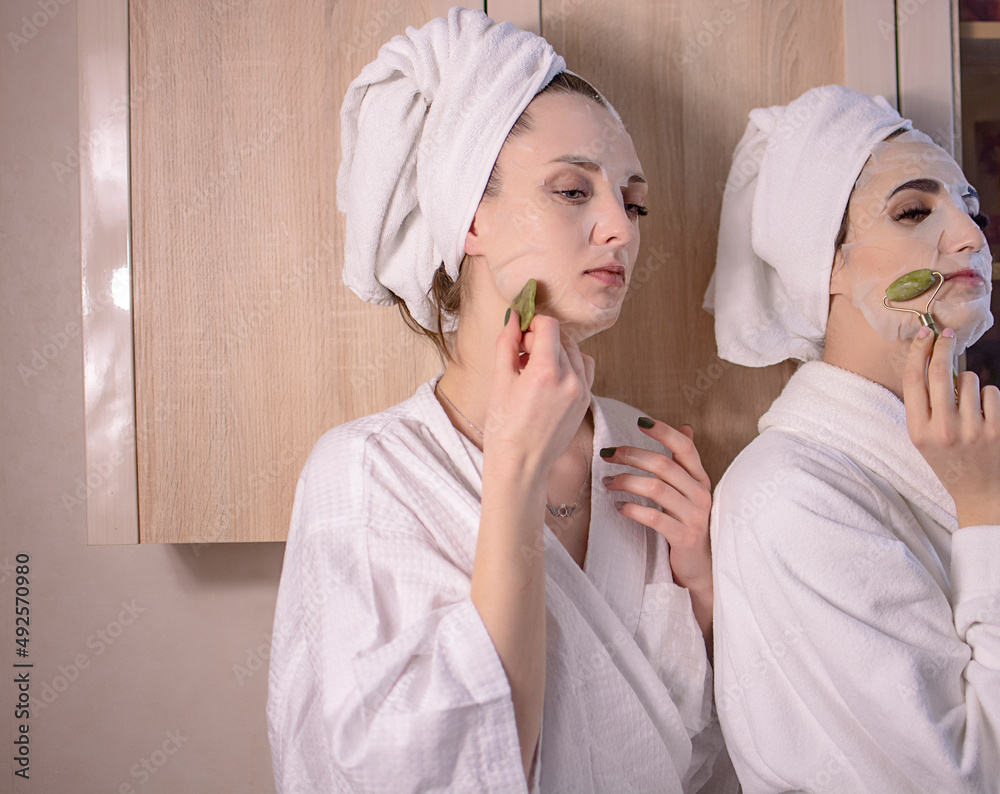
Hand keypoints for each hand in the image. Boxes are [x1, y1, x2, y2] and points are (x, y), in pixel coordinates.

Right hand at [486, 309, 594, 476]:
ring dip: (556, 351)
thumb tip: (512, 318)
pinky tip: (552, 378)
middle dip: (541, 339)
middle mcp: (569, 379)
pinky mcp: (585, 402)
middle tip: (521, 355)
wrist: (521, 464)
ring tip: (535, 368)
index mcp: (545, 372)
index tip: (520, 334)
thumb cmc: (504, 428)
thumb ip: (507, 345)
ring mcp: (582, 392)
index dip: (532, 324)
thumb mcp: (500, 381)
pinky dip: (571, 365)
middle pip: (561, 338)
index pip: (549, 326)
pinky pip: (585, 370)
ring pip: (575, 352)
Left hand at [601, 420, 712, 633]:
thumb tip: (685, 427)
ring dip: (626, 481)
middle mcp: (700, 494)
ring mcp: (694, 517)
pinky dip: (634, 509)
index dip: (664, 432)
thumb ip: (685, 462)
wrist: (701, 568)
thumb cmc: (688, 524)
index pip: (685, 448)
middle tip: (607, 454)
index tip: (640, 422)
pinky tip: (619, 507)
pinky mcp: (684, 537)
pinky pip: (655, 518)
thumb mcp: (689, 491)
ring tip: (607, 482)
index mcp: (700, 479)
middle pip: (664, 465)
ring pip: (656, 488)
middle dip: (631, 455)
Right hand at [903, 326, 999, 527]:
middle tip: (947, 334)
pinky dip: (988, 397)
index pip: (914, 380)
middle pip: (940, 372)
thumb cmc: (949, 460)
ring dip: (970, 383)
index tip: (924, 334)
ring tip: (968, 404)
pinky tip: (984, 414)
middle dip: (944, 347)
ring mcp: (971, 430)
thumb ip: (924, 404)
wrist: (980, 492)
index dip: (918, 352)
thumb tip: (930, 359)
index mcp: (919, 430)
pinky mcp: (995, 430)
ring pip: (970, 380)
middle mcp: (942, 429)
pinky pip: (991, 392)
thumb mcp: (923, 437)